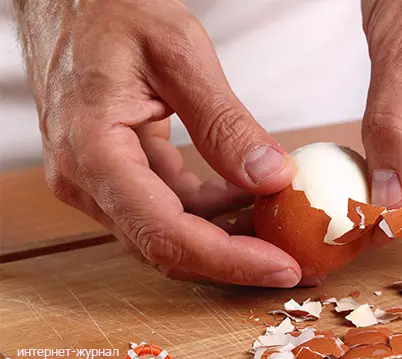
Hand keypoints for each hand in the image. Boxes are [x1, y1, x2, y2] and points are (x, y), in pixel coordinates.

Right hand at [15, 0, 300, 286]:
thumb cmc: (108, 8)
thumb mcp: (179, 53)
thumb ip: (224, 122)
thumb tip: (271, 177)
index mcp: (93, 150)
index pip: (165, 231)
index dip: (228, 259)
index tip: (281, 267)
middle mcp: (86, 178)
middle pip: (166, 246)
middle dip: (234, 259)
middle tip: (293, 260)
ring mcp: (96, 179)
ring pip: (167, 232)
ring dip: (225, 236)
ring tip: (279, 226)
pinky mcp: (113, 172)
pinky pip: (165, 206)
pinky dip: (209, 210)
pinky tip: (245, 197)